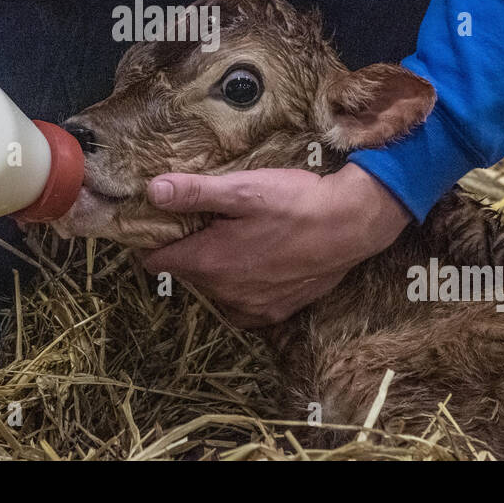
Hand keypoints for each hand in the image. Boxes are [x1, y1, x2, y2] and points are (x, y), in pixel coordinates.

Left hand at [139, 164, 412, 327]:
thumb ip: (194, 193)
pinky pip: (240, 305)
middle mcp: (223, 292)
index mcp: (208, 261)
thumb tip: (152, 191)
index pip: (155, 260)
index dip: (153, 239)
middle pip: (186, 273)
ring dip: (216, 268)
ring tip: (235, 238)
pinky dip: (240, 288)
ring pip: (212, 289)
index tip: (160, 222)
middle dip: (189, 249)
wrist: (351, 225)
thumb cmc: (295, 202)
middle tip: (206, 222)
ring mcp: (250, 306)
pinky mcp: (274, 313)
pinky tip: (255, 263)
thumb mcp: (242, 189)